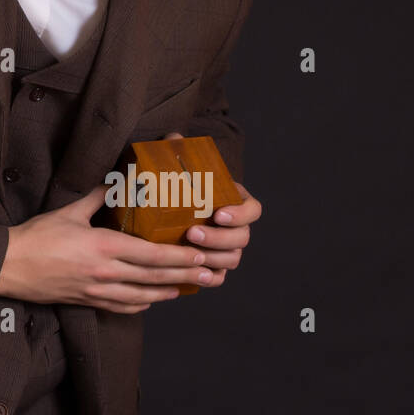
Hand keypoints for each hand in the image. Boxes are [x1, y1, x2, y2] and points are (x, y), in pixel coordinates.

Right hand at [0, 183, 215, 314]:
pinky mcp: (87, 301)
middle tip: (208, 275)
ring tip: (188, 288)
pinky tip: (153, 300)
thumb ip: (98, 196)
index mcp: (103, 247)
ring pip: (142, 296)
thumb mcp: (69, 211)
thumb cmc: (36, 237)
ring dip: (168, 293)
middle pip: (154, 278)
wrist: (8, 267)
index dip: (178, 257)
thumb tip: (116, 180)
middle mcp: (105, 273)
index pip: (150, 255)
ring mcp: (97, 290)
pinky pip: (121, 307)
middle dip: (184, 277)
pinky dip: (141, 304)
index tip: (199, 255)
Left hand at [163, 132, 261, 289]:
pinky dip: (209, 277)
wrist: (160, 213)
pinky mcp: (212, 267)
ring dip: (213, 257)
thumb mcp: (175, 170)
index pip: (253, 210)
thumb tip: (174, 137)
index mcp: (235, 203)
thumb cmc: (173, 190)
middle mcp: (235, 228)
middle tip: (192, 233)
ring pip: (232, 259)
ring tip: (188, 250)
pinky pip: (218, 277)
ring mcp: (226, 250)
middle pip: (242, 238)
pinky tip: (194, 274)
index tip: (218, 213)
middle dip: (220, 238)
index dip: (240, 214)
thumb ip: (177, 152)